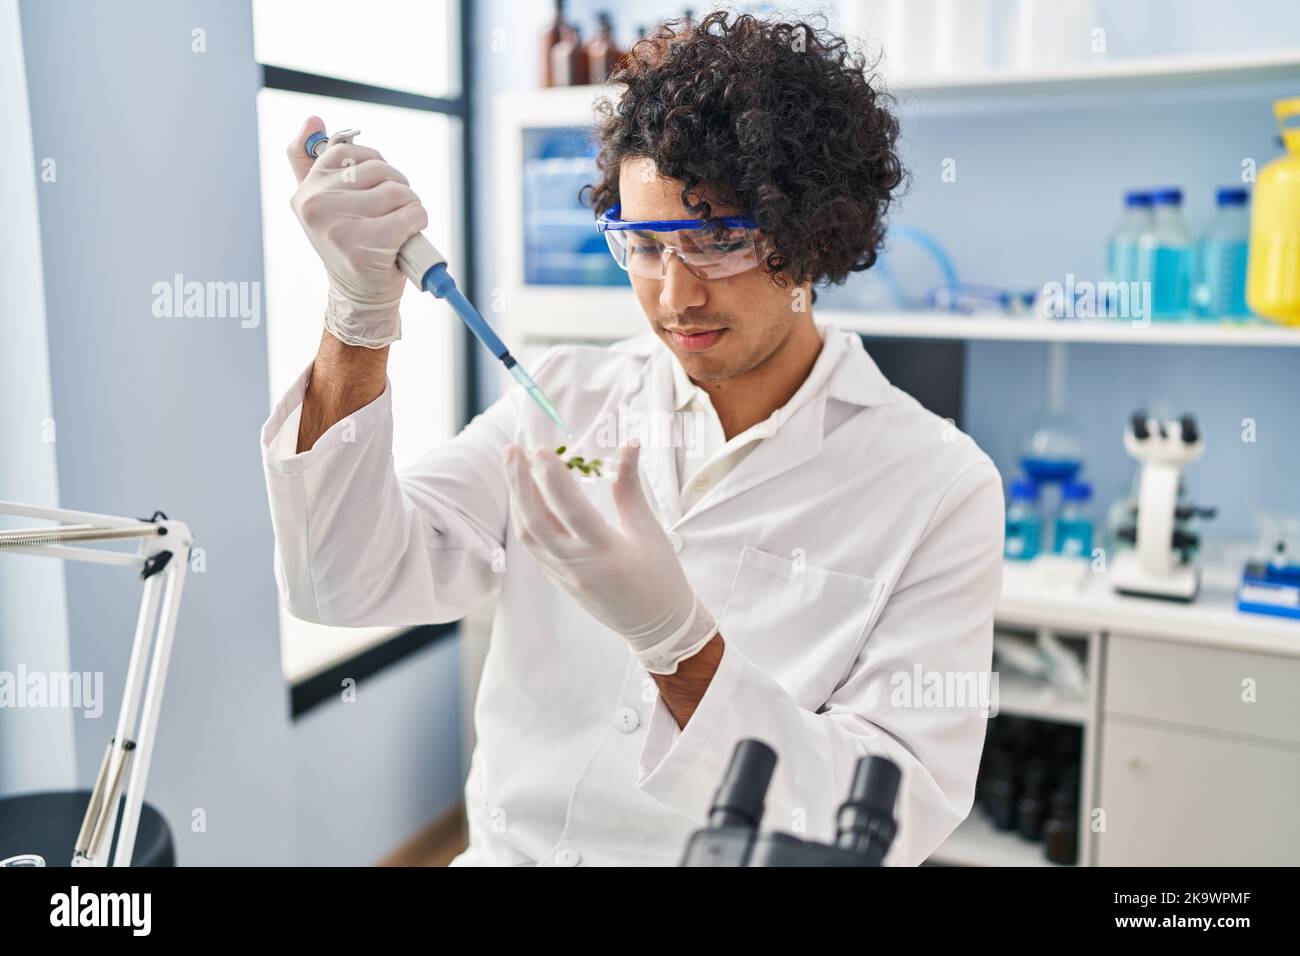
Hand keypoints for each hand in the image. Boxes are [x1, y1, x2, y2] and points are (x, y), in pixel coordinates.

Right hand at [286, 116, 427, 347]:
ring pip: (398, 190)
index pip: (347, 151)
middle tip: (389, 214)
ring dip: (409, 206)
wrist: (361, 296)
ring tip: (398, 226)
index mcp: (304, 191)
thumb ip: (310, 161)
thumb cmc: (349, 244)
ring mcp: (340, 225)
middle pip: (378, 169)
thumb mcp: (323, 204)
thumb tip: (313, 118)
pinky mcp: (369, 243)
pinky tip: (408, 236)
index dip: (371, 166)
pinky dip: (419, 223)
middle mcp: (316, 206)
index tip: (370, 191)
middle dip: (395, 187)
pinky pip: (412, 213)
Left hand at [503, 442, 717, 673]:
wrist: (656, 626)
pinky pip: (533, 547)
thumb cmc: (659, 576)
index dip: (553, 476)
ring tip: (513, 466)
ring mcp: (564, 576)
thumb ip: (629, 486)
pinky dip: (525, 518)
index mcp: (605, 550)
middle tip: (511, 450)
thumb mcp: (648, 529)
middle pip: (536, 520)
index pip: (571, 507)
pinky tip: (524, 497)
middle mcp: (578, 564)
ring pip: (529, 534)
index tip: (540, 448)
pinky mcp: (558, 581)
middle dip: (520, 482)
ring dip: (517, 498)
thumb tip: (628, 444)